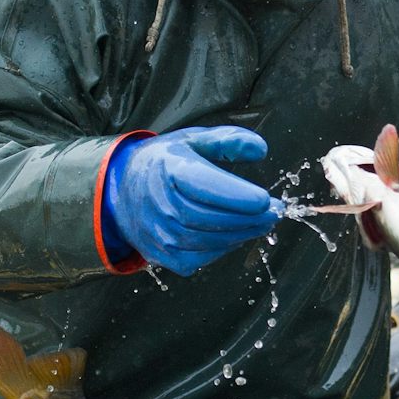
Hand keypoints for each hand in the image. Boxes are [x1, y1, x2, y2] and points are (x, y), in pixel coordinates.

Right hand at [102, 127, 283, 275]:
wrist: (124, 192)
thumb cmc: (165, 164)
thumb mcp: (192, 140)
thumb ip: (227, 141)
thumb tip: (260, 149)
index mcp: (168, 170)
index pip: (203, 187)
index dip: (237, 196)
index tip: (265, 199)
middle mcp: (161, 205)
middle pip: (209, 219)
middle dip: (248, 219)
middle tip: (275, 212)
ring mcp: (159, 234)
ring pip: (207, 241)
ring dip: (241, 234)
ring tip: (263, 222)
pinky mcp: (163, 255)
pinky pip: (199, 258)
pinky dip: (223, 248)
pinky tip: (236, 233)